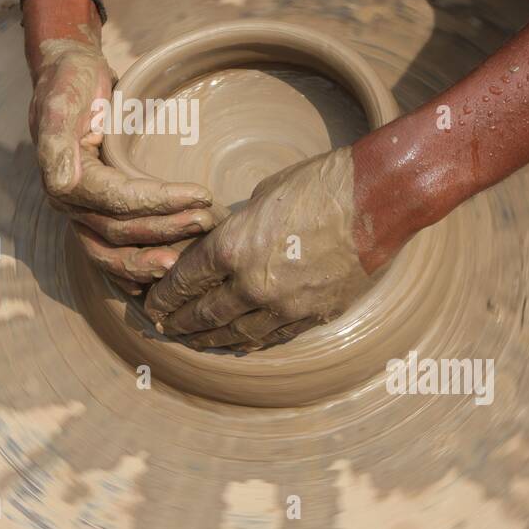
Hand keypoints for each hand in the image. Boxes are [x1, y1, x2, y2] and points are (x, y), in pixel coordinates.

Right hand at [30, 36, 217, 290]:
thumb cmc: (68, 83)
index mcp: (63, 180)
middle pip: (119, 232)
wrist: (66, 75)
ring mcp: (80, 212)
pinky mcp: (94, 212)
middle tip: (206, 222)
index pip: (117, 201)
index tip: (200, 195)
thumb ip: (56, 140)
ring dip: (155, 253)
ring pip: (116, 249)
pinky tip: (159, 279)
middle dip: (166, 231)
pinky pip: (111, 251)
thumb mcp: (60, 101)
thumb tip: (63, 183)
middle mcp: (70, 204)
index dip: (159, 203)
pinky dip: (133, 269)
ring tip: (194, 250)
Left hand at [144, 146, 382, 349]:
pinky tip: (240, 344)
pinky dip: (252, 342)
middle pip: (206, 313)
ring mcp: (285, 306)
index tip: (153, 300)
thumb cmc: (318, 185)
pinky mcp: (315, 314)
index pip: (185, 280)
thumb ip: (238, 228)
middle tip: (165, 326)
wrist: (376, 201)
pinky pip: (275, 337)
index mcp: (232, 249)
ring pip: (239, 333)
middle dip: (181, 322)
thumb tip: (225, 242)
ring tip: (195, 342)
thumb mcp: (262, 197)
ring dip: (212, 339)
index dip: (165, 294)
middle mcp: (252, 285)